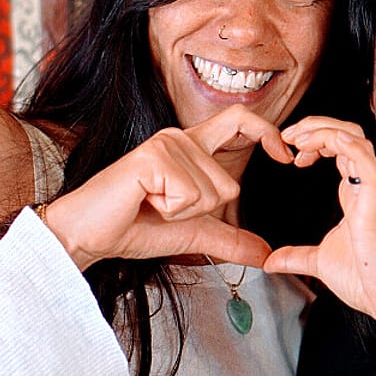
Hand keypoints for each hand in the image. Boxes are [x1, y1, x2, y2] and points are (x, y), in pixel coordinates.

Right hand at [43, 105, 289, 270]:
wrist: (89, 234)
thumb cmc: (133, 226)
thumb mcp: (192, 233)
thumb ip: (229, 238)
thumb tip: (267, 254)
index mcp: (190, 147)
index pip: (239, 121)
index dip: (267, 132)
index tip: (286, 155)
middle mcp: (180, 137)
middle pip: (228, 185)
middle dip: (201, 213)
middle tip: (161, 208)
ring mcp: (166, 144)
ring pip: (211, 194)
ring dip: (181, 213)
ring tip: (149, 203)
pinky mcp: (154, 157)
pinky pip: (190, 196)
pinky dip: (169, 211)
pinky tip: (142, 201)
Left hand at [265, 116, 375, 375]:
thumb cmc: (370, 284)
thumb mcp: (320, 263)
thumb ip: (296, 257)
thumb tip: (270, 261)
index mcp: (353, 195)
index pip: (338, 148)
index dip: (314, 139)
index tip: (289, 151)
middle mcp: (363, 188)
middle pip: (347, 134)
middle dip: (316, 125)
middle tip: (287, 134)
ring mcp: (371, 195)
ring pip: (356, 141)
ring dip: (325, 131)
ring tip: (297, 139)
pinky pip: (368, 166)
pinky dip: (351, 147)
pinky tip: (333, 141)